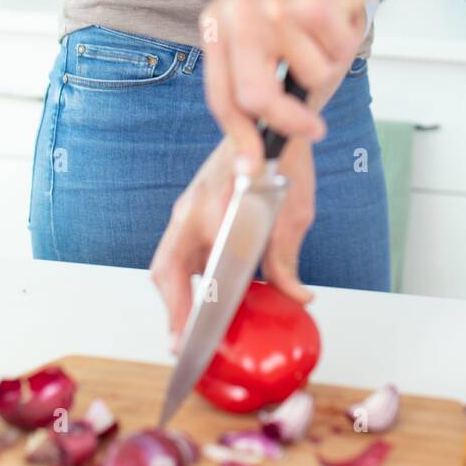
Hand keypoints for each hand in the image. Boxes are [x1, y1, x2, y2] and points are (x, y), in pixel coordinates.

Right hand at [151, 133, 316, 346]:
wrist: (270, 123)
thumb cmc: (283, 161)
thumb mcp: (295, 213)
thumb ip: (287, 259)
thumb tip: (298, 296)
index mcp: (216, 209)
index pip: (200, 270)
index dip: (194, 309)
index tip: (198, 335)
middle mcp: (193, 208)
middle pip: (166, 270)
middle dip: (172, 310)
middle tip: (182, 343)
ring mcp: (187, 207)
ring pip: (169, 261)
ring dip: (176, 296)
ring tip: (188, 330)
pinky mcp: (191, 208)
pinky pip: (181, 249)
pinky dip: (188, 277)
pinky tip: (203, 299)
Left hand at [199, 0, 377, 166]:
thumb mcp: (269, 27)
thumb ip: (265, 78)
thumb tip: (271, 140)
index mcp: (219, 24)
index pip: (221, 96)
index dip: (239, 136)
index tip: (254, 165)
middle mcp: (238, 16)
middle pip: (256, 98)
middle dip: (290, 123)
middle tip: (314, 128)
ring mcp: (273, 9)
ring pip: (309, 77)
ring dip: (331, 64)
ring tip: (330, 32)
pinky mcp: (310, 4)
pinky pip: (337, 54)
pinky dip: (348, 42)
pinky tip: (342, 12)